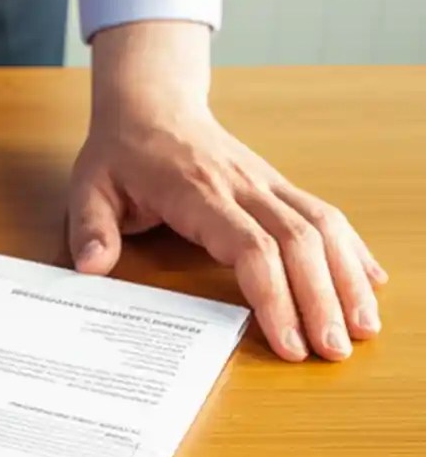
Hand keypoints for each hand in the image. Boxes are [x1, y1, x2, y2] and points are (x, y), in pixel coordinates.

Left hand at [72, 23, 387, 361]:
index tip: (288, 341)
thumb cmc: (120, 153)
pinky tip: (369, 283)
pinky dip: (351, 249)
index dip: (274, 295)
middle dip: (321, 300)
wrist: (150, 104)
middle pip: (298, 243)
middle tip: (333, 353)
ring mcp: (266, 183)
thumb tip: (92, 267)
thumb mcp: (88, 188)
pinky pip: (324, 213)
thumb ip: (90, 228)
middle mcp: (243, 186)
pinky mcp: (277, 185)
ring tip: (364, 329)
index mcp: (198, 192)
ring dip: (347, 278)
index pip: (251, 246)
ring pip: (323, 226)